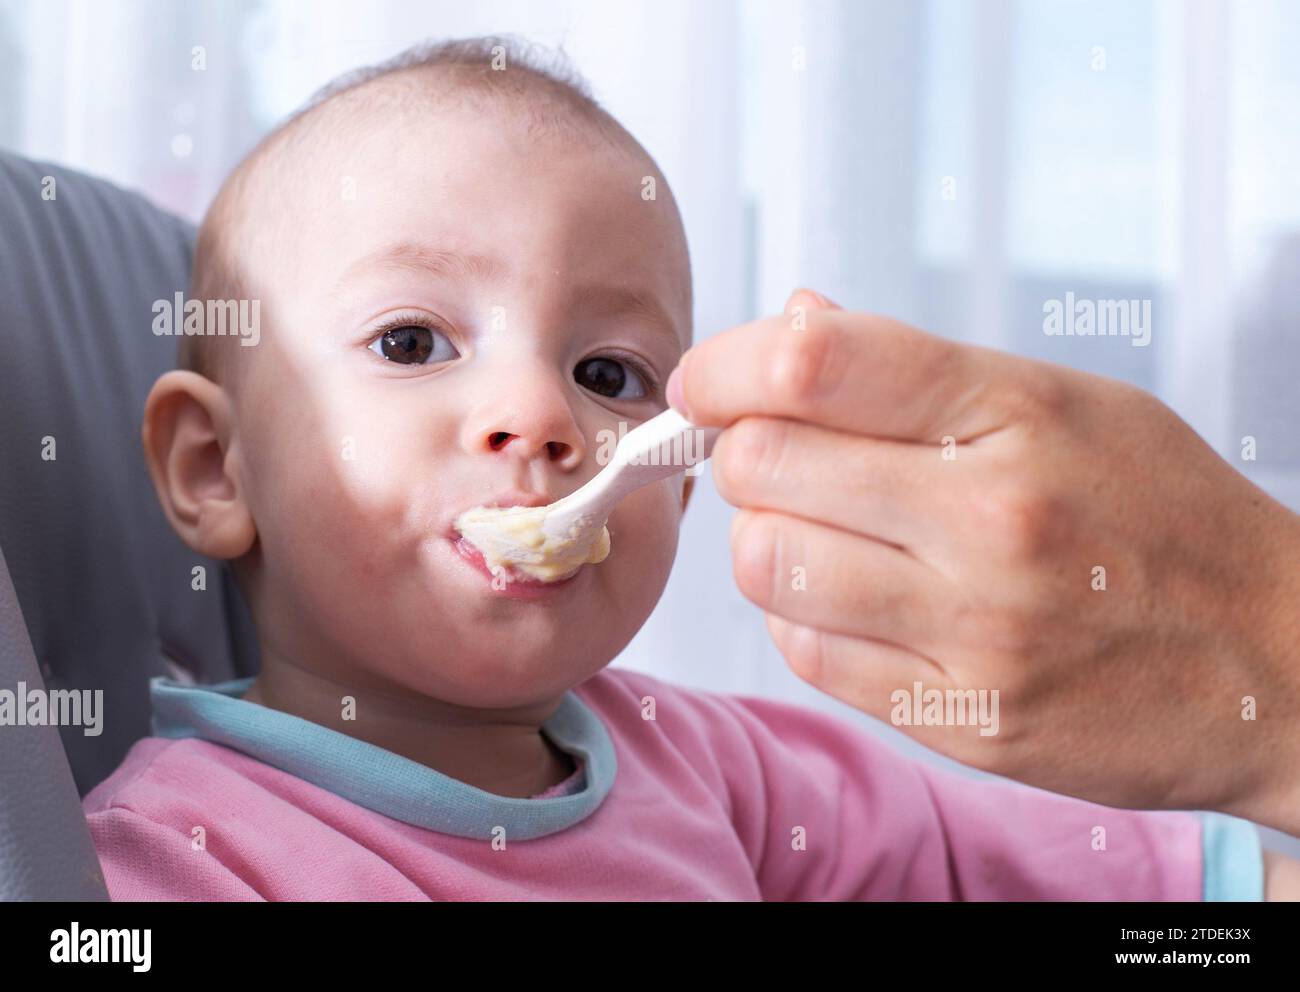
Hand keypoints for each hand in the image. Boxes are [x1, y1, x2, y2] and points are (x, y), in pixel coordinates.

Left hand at [668, 290, 1299, 835]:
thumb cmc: (1161, 516)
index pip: (811, 364)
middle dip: (747, 455)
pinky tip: (857, 603)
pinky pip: (807, 654)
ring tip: (823, 535)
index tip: (707, 383)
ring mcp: (976, 629)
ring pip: (766, 565)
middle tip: (783, 462)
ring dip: (769, 542)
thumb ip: (915, 365)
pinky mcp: (965, 717)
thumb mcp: (1063, 402)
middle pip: (763, 466)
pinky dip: (805, 621)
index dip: (725, 367)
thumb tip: (792, 320)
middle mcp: (991, 521)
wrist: (1279, 660)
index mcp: (1015, 412)